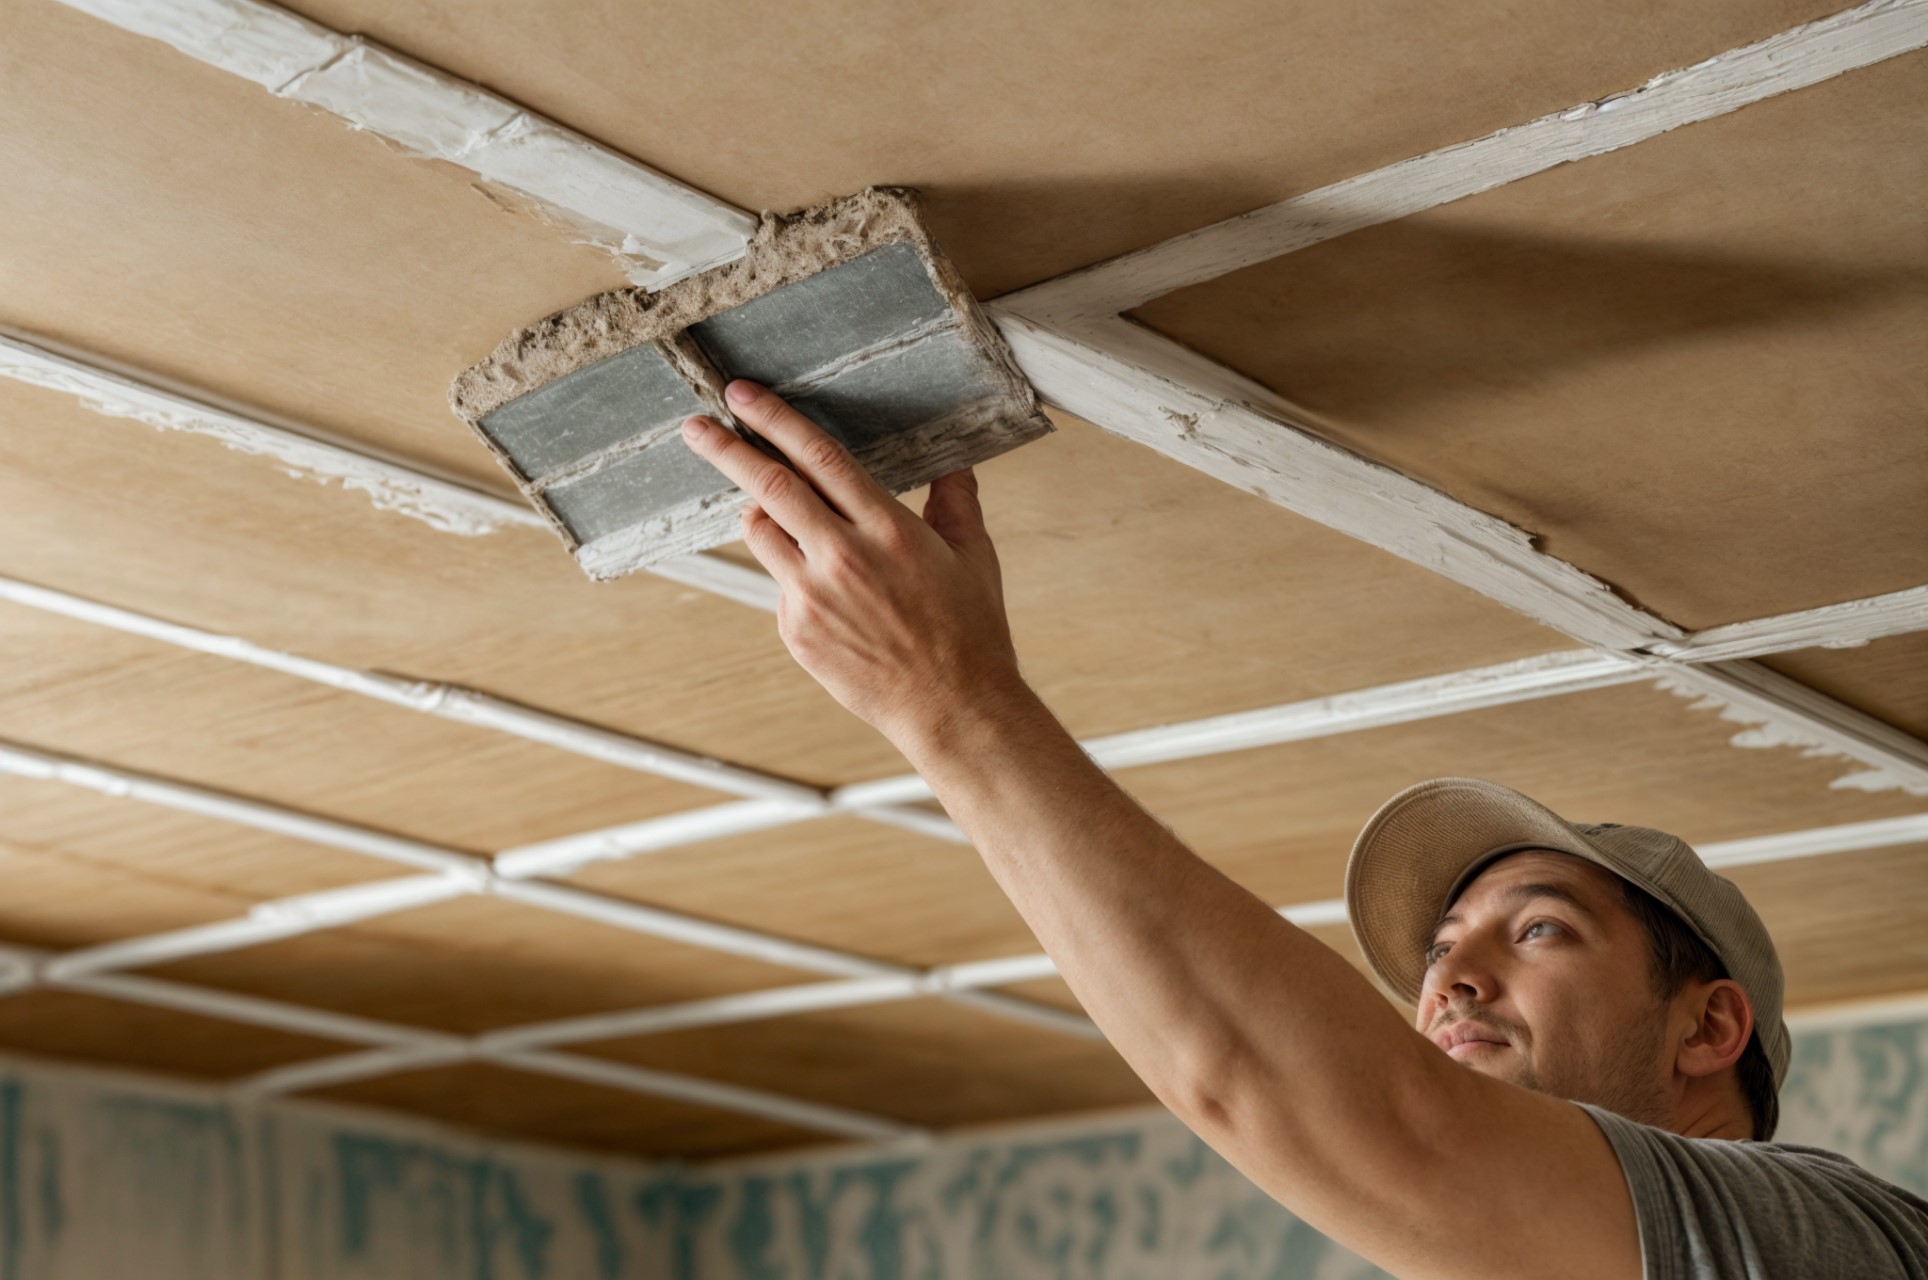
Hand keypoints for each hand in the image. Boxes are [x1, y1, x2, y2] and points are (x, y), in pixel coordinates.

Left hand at [681, 380, 1028, 746]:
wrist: (953, 707)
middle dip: (725, 449)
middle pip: (769, 486)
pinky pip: (780, 585)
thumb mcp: (975, 558)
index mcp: (887, 528)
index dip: (775, 419)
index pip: (819, 457)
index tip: (742, 396)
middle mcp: (843, 556)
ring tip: (766, 507)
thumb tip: (954, 466)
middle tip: (695, 426)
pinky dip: (791, 572)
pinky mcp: (798, 632)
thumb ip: (956, 504)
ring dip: (756, 511)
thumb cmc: (971, 633)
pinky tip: (827, 591)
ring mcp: (814, 597)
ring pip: (760, 533)